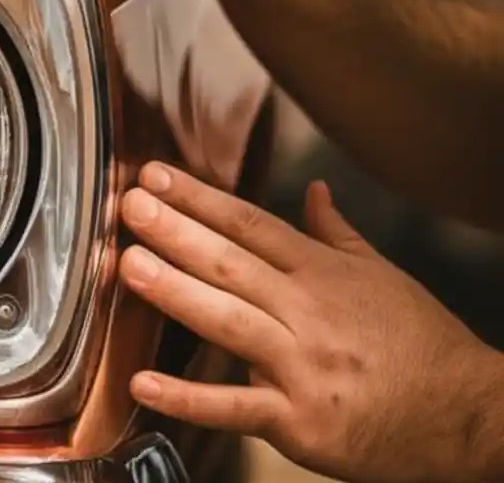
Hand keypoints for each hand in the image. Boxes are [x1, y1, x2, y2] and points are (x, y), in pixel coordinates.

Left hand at [118, 162, 503, 482]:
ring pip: (229, 323)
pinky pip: (233, 407)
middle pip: (233, 265)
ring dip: (175, 292)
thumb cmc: (423, 348)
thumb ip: (336, 234)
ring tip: (130, 267)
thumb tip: (313, 191)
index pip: (251, 225)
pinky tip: (142, 383)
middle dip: (176, 232)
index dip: (199, 198)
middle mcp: (310, 314)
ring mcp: (303, 368)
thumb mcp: (383, 277)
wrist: (470, 417)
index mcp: (325, 275)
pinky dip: (185, 398)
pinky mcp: (299, 421)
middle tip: (130, 206)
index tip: (155, 177)